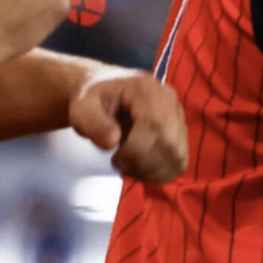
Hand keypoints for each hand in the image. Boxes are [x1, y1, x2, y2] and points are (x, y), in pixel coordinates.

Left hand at [70, 69, 188, 182]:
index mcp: (147, 90)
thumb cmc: (93, 101)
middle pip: (170, 145)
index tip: (114, 158)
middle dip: (143, 164)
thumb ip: (92, 123)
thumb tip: (112, 142)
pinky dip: (160, 172)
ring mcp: (179, 117)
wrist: (105, 93)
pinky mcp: (181, 132)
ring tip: (130, 166)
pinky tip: (140, 167)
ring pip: (177, 157)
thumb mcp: (82, 109)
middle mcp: (170, 101)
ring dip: (152, 171)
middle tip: (119, 163)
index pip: (155, 126)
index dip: (136, 151)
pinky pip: (179, 162)